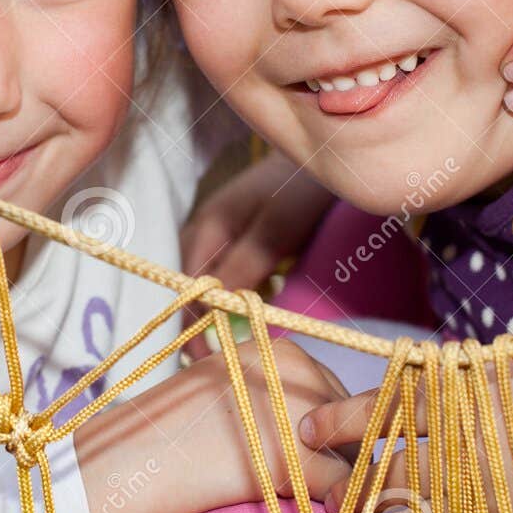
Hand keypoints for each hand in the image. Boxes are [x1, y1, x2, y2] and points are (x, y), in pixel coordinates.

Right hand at [73, 335, 352, 512]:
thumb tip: (319, 426)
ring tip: (302, 498)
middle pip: (348, 421)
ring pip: (350, 454)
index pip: (333, 392)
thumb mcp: (228, 392)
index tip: (304, 453)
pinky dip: (331, 508)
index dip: (324, 430)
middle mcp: (298, 371)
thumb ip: (274, 398)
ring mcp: (299, 412)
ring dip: (335, 480)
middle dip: (335, 453)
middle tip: (303, 483)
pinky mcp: (296, 460)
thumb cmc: (170, 435)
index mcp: (280, 351)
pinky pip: (340, 490)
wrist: (129, 464)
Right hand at [179, 152, 334, 358]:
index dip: (194, 324)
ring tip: (237, 335)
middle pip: (194, 285)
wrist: (324, 154)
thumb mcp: (275, 230)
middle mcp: (206, 228)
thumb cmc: (301, 189)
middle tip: (222, 356)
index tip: (210, 358)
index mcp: (207, 227)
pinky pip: (229, 269)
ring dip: (220, 307)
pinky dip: (237, 291)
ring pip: (210, 279)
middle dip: (203, 321)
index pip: (187, 287)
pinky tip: (257, 301)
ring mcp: (222, 228)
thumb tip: (215, 307)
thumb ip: (243, 265)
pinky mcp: (242, 231)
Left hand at [299, 342, 512, 512]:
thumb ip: (501, 370)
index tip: (312, 429)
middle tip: (324, 492)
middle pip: (387, 467)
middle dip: (351, 483)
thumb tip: (463, 375)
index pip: (387, 403)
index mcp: (478, 387)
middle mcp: (477, 443)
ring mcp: (500, 496)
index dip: (344, 420)